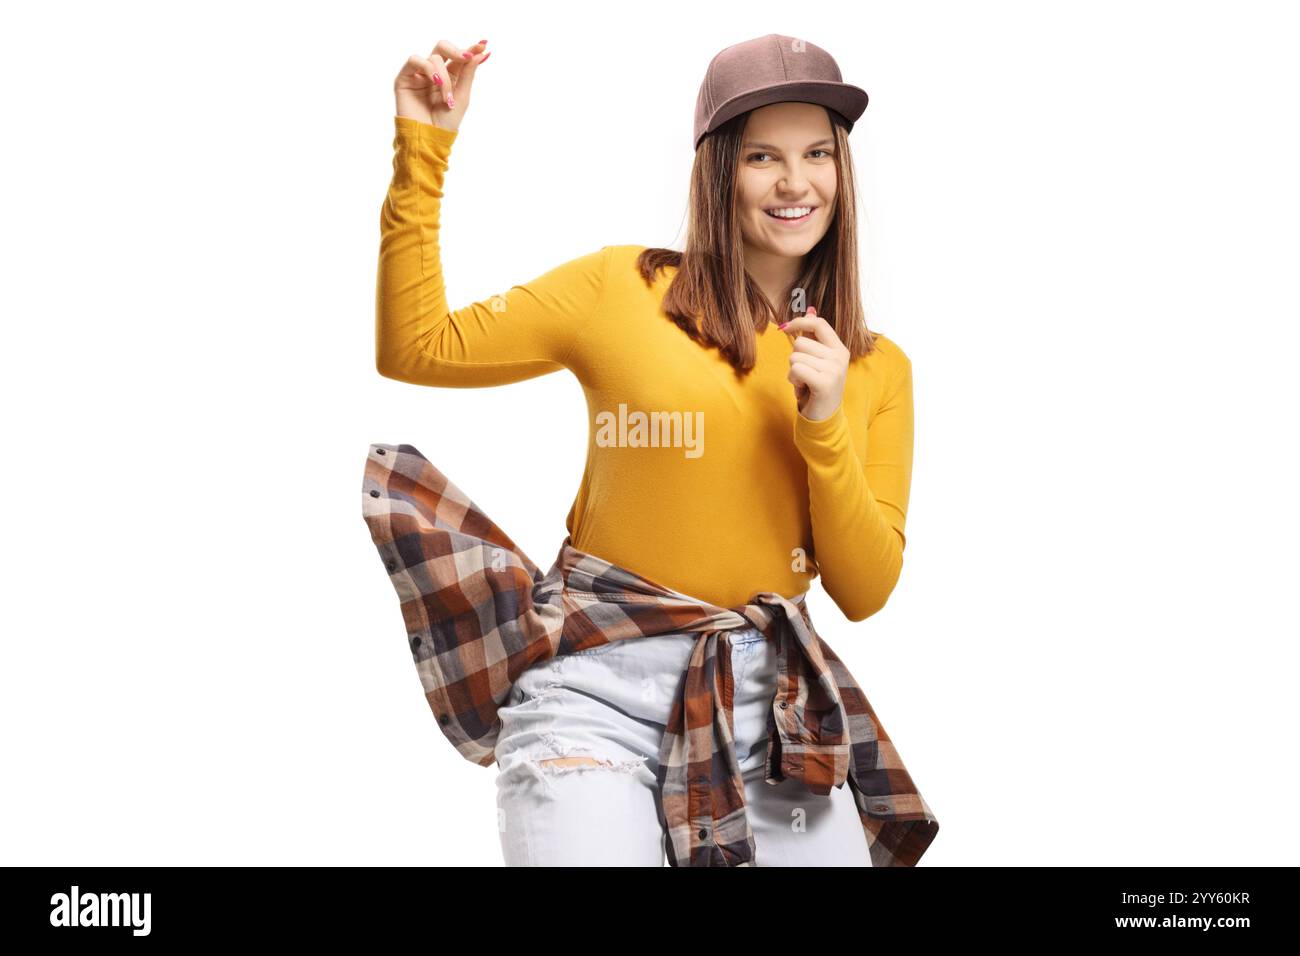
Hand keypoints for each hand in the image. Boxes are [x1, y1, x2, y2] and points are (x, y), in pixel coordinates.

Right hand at [394, 37, 490, 130]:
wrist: (428, 138)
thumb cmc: (446, 122)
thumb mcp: (462, 96)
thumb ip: (469, 73)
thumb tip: (481, 52)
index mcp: (450, 76)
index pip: (460, 56)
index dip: (471, 49)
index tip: (483, 45)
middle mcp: (435, 72)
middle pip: (443, 47)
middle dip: (456, 50)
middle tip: (466, 57)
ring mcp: (419, 74)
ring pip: (433, 58)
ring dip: (444, 76)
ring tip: (447, 97)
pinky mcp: (405, 78)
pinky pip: (414, 60)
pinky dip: (428, 68)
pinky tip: (435, 82)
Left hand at [780, 306, 849, 421]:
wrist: (824, 418)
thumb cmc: (817, 387)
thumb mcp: (817, 360)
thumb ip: (815, 337)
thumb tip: (810, 310)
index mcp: (840, 349)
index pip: (819, 324)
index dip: (800, 322)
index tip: (785, 328)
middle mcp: (840, 357)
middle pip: (800, 342)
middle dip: (795, 359)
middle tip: (805, 375)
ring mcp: (834, 369)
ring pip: (795, 357)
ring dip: (793, 372)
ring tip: (804, 383)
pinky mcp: (825, 382)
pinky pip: (796, 369)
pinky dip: (793, 381)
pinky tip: (802, 390)